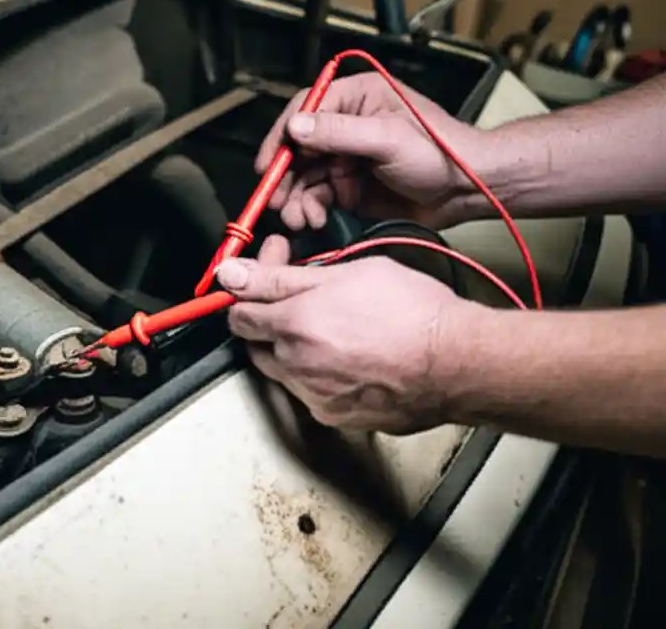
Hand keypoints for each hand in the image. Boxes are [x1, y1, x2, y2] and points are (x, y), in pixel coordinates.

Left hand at [219, 236, 465, 433]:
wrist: (458, 362)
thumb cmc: (414, 313)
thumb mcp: (348, 274)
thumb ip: (281, 277)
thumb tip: (232, 274)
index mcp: (294, 324)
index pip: (238, 314)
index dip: (247, 291)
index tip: (263, 277)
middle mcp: (296, 364)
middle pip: (256, 344)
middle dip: (269, 320)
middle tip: (300, 299)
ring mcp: (314, 395)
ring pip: (282, 369)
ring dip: (292, 348)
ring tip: (331, 328)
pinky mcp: (335, 417)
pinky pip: (310, 392)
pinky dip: (317, 375)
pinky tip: (347, 357)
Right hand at [258, 72, 492, 230]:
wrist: (466, 190)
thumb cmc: (440, 152)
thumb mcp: (387, 138)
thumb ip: (339, 133)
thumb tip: (295, 127)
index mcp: (356, 97)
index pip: (305, 110)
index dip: (281, 137)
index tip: (267, 165)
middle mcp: (346, 124)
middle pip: (298, 148)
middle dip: (284, 178)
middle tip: (274, 202)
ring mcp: (347, 156)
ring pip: (305, 176)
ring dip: (296, 199)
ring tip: (298, 219)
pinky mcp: (350, 184)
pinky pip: (318, 195)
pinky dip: (311, 209)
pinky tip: (314, 220)